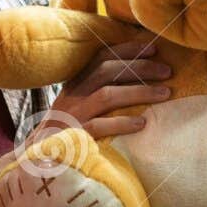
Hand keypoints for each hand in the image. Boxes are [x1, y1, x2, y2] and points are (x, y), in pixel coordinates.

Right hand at [34, 39, 171, 140]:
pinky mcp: (75, 135)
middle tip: (167, 71)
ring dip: (139, 92)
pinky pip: (99, 126)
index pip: (102, 57)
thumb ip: (98, 89)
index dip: (128, 50)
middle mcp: (74, 94)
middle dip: (140, 68)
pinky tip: (142, 123)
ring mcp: (73, 115)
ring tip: (165, 94)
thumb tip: (138, 78)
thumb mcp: (78, 103)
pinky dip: (122, 123)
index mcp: (76, 83)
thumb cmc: (66, 129)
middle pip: (107, 71)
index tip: (153, 49)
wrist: (38, 157)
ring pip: (107, 95)